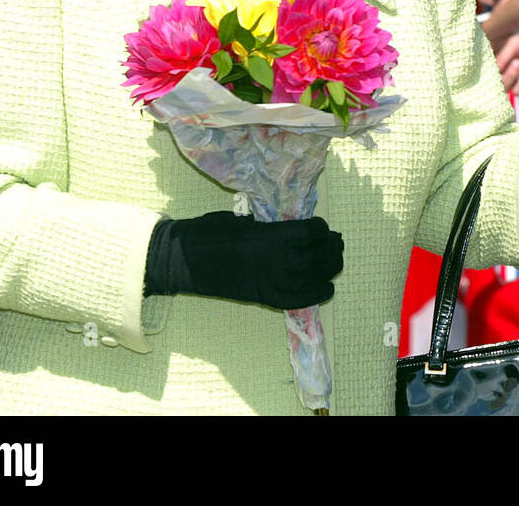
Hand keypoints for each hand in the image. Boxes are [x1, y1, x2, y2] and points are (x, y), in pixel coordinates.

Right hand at [144, 212, 343, 309]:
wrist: (180, 259)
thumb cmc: (208, 232)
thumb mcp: (242, 219)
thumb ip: (269, 225)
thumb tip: (294, 229)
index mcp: (265, 235)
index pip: (309, 232)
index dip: (322, 229)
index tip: (324, 227)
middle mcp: (270, 259)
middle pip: (315, 257)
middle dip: (331, 249)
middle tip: (338, 243)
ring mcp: (265, 280)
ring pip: (310, 278)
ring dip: (329, 269)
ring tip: (336, 261)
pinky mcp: (259, 296)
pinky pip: (295, 299)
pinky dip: (315, 295)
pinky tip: (326, 288)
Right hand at [497, 22, 518, 93]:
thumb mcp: (517, 43)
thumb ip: (504, 56)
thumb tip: (493, 70)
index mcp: (507, 64)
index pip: (495, 76)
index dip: (495, 76)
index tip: (500, 67)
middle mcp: (516, 75)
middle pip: (505, 88)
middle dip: (510, 76)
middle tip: (517, 62)